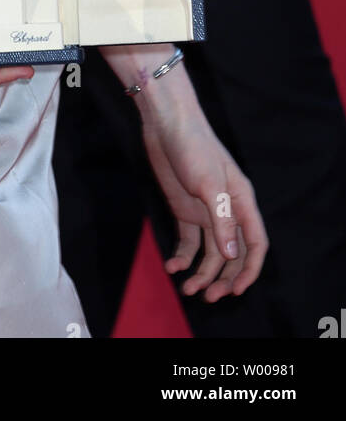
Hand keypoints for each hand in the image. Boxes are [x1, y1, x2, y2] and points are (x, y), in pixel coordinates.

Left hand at [139, 104, 268, 300]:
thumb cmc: (193, 146)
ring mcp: (205, 210)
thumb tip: (231, 256)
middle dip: (223, 277)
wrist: (165, 123)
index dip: (249, 269)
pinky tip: (172, 265)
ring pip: (210, 252)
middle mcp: (226, 209)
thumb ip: (221, 220)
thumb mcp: (209, 184)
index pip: (255, 243)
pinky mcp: (184, 208)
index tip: (237, 290)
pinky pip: (188, 241)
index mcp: (241, 201)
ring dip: (202, 272)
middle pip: (232, 253)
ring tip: (187, 289)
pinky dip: (182, 256)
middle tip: (209, 297)